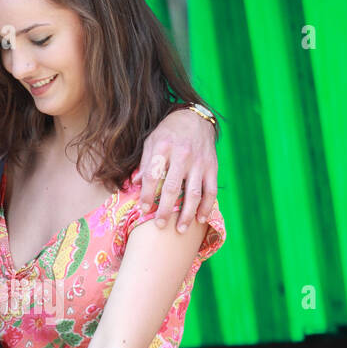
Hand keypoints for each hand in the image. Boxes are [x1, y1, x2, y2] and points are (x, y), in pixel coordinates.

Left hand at [136, 106, 219, 232]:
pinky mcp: (212, 167)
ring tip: (181, 230)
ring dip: (187, 213)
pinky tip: (200, 219)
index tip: (143, 209)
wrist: (195, 118)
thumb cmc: (169, 132)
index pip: (153, 175)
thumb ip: (144, 162)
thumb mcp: (152, 140)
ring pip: (193, 193)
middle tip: (160, 225)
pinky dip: (206, 206)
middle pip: (172, 188)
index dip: (146, 194)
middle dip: (165, 209)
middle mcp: (182, 155)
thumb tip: (134, 184)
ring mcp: (199, 162)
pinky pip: (211, 190)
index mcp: (163, 148)